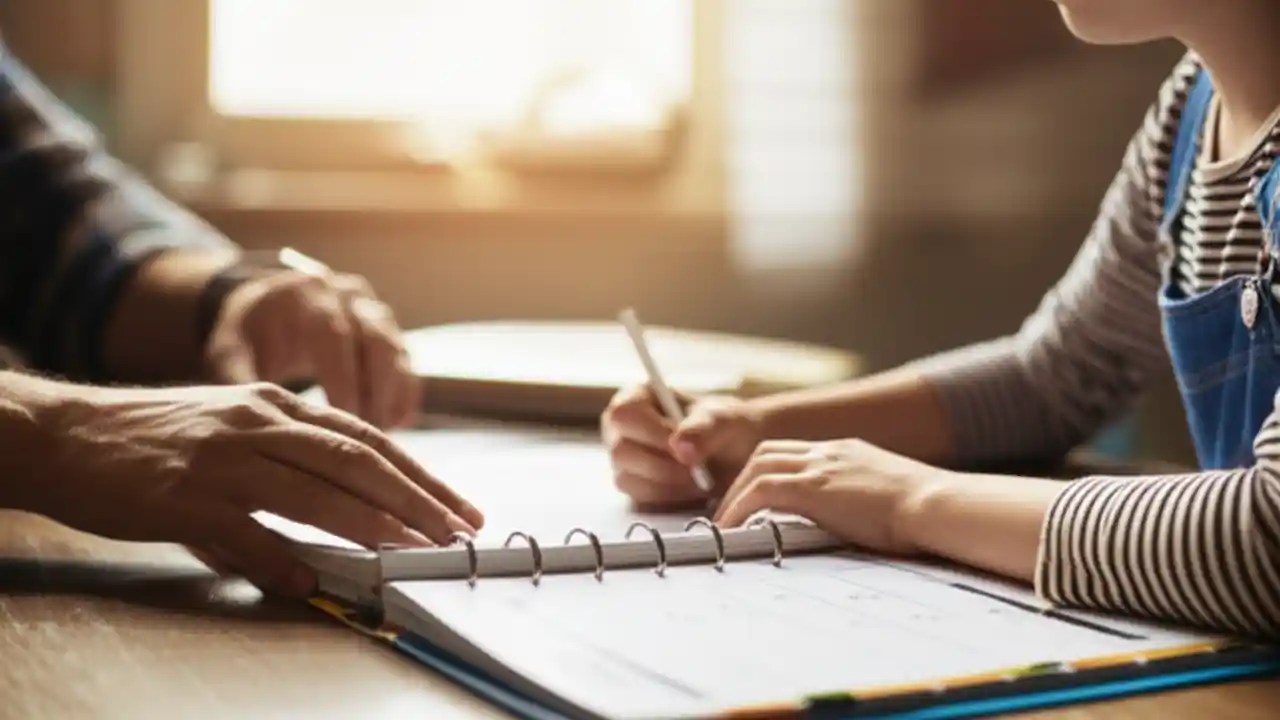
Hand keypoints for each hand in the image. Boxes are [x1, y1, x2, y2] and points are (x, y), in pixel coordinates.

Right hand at [23, 380, 482, 596]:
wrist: (69, 433)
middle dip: (415, 498)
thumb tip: (345, 510)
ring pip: (313, 490)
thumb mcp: (233, 426)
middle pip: (356, 460)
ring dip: (370, 523)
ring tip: (412, 550)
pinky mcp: (184, 496)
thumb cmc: (157, 436)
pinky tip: (307, 581)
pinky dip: (277, 558)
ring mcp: (222, 458)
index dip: (419, 473)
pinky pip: (242, 532)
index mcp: (276, 405)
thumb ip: (289, 461)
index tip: (457, 504)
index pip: (366, 438)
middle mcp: (258, 423)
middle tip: (456, 531)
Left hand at [205, 267, 418, 429]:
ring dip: (392, 396)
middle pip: (376, 340)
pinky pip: (406, 363)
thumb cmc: (248, 336)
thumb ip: (241, 381)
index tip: (343, 422)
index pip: (334, 335)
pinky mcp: (389, 332)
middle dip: (374, 392)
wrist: (266, 309)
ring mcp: (373, 311)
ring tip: (381, 437)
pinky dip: (404, 395)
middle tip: (367, 436)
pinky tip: (397, 425)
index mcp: (308, 293)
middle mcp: (347, 295)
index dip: (343, 380)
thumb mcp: (232, 352)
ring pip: (396, 351)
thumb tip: (251, 423)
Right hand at [601, 385, 763, 508]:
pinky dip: (668, 498)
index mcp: (637, 397)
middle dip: (664, 465)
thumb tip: (680, 447)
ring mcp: (623, 460)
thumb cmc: (727, 427)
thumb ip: (704, 429)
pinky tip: (690, 489)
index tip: (684, 447)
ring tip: (699, 478)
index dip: (652, 433)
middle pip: (621, 451)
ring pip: (627, 479)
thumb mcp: (725, 421)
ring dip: (668, 483)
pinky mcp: (632, 487)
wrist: (738, 456)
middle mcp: (621, 427)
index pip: (624, 414)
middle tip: (698, 468)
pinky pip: (638, 499)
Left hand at [714, 438, 946, 555]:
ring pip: (758, 468)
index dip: (767, 471)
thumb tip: (857, 525)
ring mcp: (821, 466)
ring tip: (723, 524)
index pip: (793, 451)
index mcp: (848, 451)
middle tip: (729, 509)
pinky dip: (739, 508)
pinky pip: (761, 492)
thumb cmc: (926, 512)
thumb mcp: (891, 497)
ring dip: (734, 495)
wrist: (937, 504)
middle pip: (767, 453)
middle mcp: (830, 452)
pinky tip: (730, 530)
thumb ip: (866, 501)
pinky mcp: (813, 487)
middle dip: (742, 479)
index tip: (753, 495)